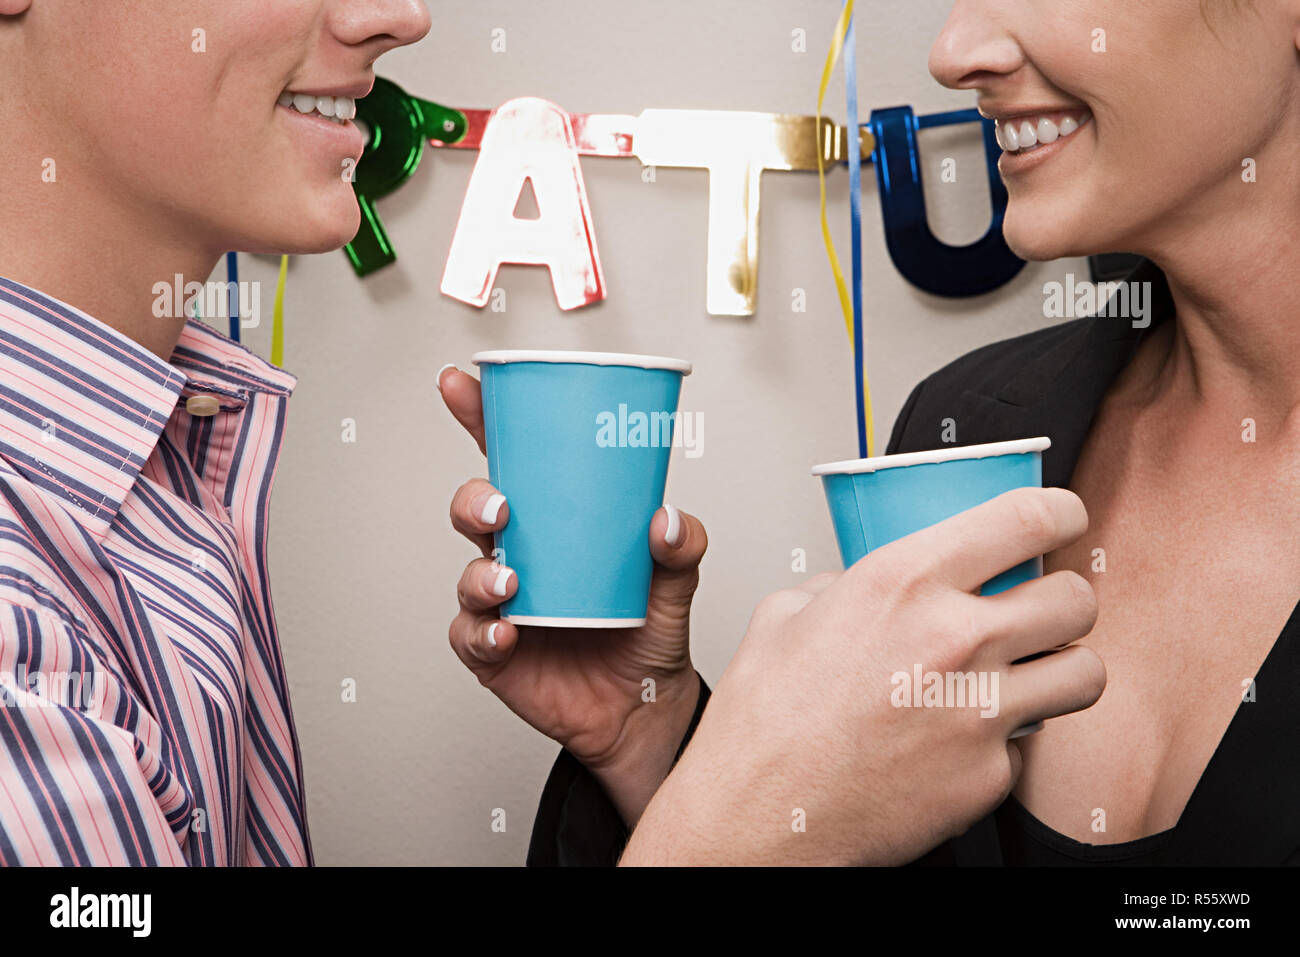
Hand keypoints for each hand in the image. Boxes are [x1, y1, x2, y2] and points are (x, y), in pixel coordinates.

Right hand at [438, 364, 707, 825]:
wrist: (644, 709)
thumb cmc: (649, 631)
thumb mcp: (677, 583)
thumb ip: (682, 548)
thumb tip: (667, 518)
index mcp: (554, 522)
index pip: (511, 460)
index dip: (480, 420)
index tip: (461, 384)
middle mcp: (521, 555)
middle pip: (476, 510)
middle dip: (475, 499)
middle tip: (501, 505)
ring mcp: (502, 604)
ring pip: (469, 573)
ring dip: (480, 573)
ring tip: (510, 582)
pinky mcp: (494, 652)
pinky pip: (472, 637)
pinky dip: (483, 632)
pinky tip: (506, 632)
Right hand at [622, 486, 1105, 864]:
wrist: (760, 815)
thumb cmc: (764, 723)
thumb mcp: (784, 615)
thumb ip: (840, 584)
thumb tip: (858, 582)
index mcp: (903, 582)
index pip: (1028, 518)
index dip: (1059, 512)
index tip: (1060, 520)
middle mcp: (954, 639)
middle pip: (1075, 597)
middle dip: (1063, 599)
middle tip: (1038, 609)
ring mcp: (980, 711)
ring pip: (1084, 672)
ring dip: (1061, 668)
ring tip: (1027, 674)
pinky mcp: (989, 776)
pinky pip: (1031, 742)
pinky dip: (1007, 738)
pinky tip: (963, 737)